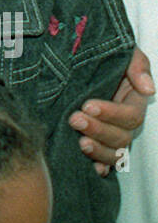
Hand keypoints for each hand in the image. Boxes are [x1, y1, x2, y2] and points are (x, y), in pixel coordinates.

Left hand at [69, 47, 154, 175]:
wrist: (76, 61)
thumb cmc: (102, 56)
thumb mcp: (123, 53)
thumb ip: (137, 66)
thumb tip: (148, 89)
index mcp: (133, 101)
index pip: (130, 115)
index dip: (111, 113)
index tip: (87, 105)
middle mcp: (124, 122)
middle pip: (122, 137)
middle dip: (99, 130)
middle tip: (74, 119)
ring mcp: (111, 134)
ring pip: (114, 153)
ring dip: (98, 151)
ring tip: (79, 142)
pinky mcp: (97, 143)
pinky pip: (105, 163)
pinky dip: (100, 168)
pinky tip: (92, 169)